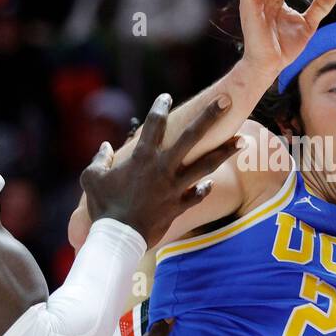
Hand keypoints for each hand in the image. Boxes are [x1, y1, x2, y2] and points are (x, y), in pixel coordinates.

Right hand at [79, 92, 240, 247]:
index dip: (160, 108)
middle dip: (210, 117)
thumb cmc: (103, 206)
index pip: (154, 125)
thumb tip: (106, 147)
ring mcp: (175, 187)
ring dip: (225, 151)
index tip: (167, 97)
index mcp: (142, 157)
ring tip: (243, 140)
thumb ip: (100, 160)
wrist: (118, 238)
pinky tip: (210, 184)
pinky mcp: (179, 206)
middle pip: (192, 137)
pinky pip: (197, 196)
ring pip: (206, 165)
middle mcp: (163, 168)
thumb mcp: (92, 179)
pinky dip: (204, 190)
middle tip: (226, 100)